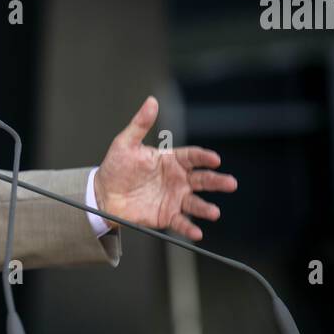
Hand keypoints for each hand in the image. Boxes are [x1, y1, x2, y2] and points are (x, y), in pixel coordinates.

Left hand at [92, 96, 237, 241]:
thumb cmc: (116, 167)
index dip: (204, 157)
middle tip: (230, 183)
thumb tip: (152, 101)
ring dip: (206, 208)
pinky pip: (180, 222)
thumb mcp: (126, 143)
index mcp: (171, 160)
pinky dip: (189, 228)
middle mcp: (177, 179)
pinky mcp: (166, 215)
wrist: (103, 194)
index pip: (192, 157)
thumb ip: (140, 124)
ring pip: (195, 202)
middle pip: (201, 179)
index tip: (214, 159)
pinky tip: (197, 232)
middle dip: (216, 181)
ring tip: (214, 212)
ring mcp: (173, 198)